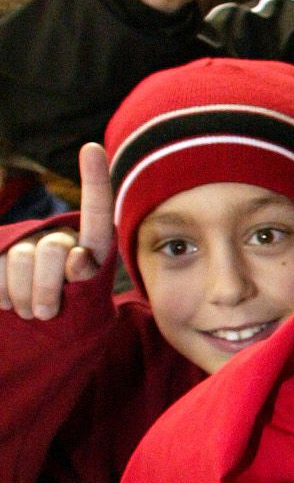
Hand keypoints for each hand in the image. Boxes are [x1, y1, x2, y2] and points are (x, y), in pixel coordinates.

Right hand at [0, 143, 113, 319]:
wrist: (35, 334)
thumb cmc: (69, 319)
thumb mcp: (87, 304)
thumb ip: (87, 277)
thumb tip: (80, 255)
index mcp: (88, 245)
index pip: (96, 212)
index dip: (94, 180)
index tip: (92, 148)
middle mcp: (56, 236)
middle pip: (52, 250)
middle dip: (48, 289)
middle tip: (48, 313)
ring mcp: (24, 243)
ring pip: (21, 258)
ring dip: (24, 296)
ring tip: (30, 310)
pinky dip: (0, 289)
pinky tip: (6, 300)